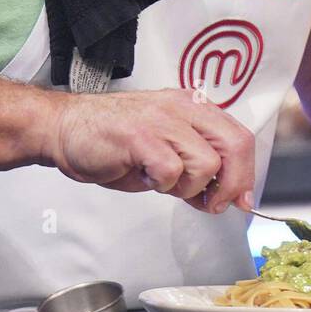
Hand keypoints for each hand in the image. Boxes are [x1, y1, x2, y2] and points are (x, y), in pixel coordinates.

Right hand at [47, 88, 255, 213]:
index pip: (239, 138)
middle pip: (235, 146)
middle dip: (232, 185)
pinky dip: (163, 185)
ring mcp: (162, 120)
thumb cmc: (113, 140)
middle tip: (212, 203)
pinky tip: (145, 177)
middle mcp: (182, 108)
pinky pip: (172, 171)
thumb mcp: (165, 146)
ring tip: (163, 183)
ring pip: (206, 163)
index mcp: (192, 108)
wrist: (65, 128)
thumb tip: (228, 194)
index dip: (246, 174)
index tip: (241, 199)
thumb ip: (197, 162)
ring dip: (189, 187)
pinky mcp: (140, 136)